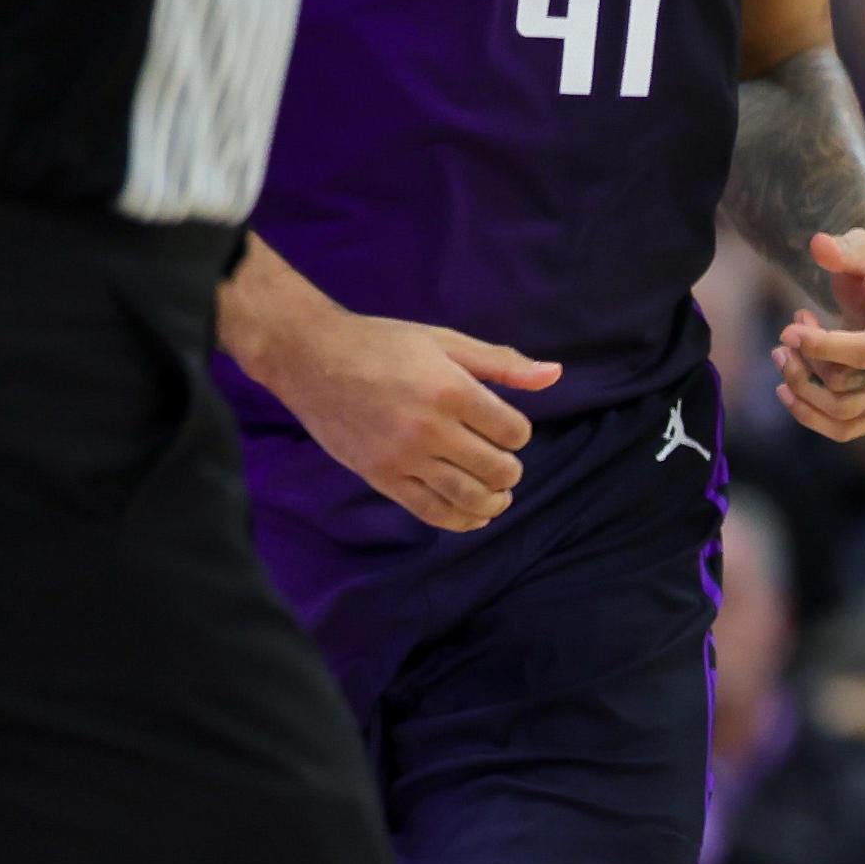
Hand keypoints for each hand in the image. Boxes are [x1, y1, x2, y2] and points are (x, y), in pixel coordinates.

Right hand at [269, 304, 561, 530]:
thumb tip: (555, 375)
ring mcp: (402, 457)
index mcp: (451, 391)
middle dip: (510, 470)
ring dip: (493, 501)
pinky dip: (460, 520)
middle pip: (496, 469)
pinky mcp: (380, 477)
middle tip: (504, 464)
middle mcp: (429, 429)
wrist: (309, 357)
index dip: (518, 433)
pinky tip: (474, 515)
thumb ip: (502, 363)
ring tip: (499, 495)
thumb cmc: (382, 344)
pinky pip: (430, 511)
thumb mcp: (446, 342)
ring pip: (467, 497)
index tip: (505, 427)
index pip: (514, 431)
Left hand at [772, 230, 864, 441]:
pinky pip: (844, 430)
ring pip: (840, 410)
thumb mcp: (863, 252)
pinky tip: (785, 390)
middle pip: (845, 384)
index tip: (786, 330)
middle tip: (782, 337)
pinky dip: (808, 415)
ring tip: (780, 357)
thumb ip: (844, 248)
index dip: (821, 346)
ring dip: (799, 386)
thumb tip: (819, 245)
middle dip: (803, 362)